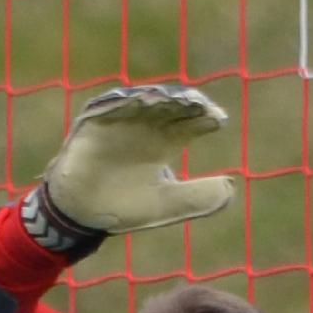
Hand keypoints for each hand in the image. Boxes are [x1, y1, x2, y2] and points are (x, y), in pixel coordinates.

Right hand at [37, 82, 235, 240]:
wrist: (81, 215)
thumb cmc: (123, 206)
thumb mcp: (164, 204)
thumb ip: (195, 197)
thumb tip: (231, 187)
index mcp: (166, 141)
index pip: (192, 122)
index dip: (206, 118)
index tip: (219, 121)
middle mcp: (147, 126)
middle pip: (171, 106)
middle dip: (185, 103)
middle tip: (199, 105)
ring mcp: (120, 121)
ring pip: (143, 101)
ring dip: (158, 98)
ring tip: (173, 99)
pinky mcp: (94, 122)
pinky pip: (108, 106)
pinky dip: (122, 103)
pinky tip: (139, 100)